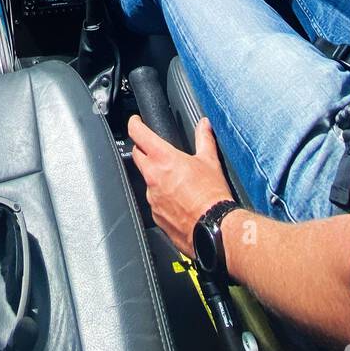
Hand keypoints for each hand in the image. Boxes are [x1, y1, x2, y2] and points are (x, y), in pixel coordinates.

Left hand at [128, 114, 232, 255]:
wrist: (215, 229)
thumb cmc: (212, 196)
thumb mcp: (210, 162)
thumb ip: (204, 139)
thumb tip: (204, 125)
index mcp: (163, 159)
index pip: (138, 134)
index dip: (134, 124)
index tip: (135, 121)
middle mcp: (152, 176)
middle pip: (137, 155)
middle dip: (143, 150)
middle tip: (156, 150)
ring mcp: (151, 197)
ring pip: (146, 180)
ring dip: (155, 177)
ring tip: (176, 181)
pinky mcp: (155, 215)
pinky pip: (154, 201)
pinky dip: (162, 197)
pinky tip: (178, 200)